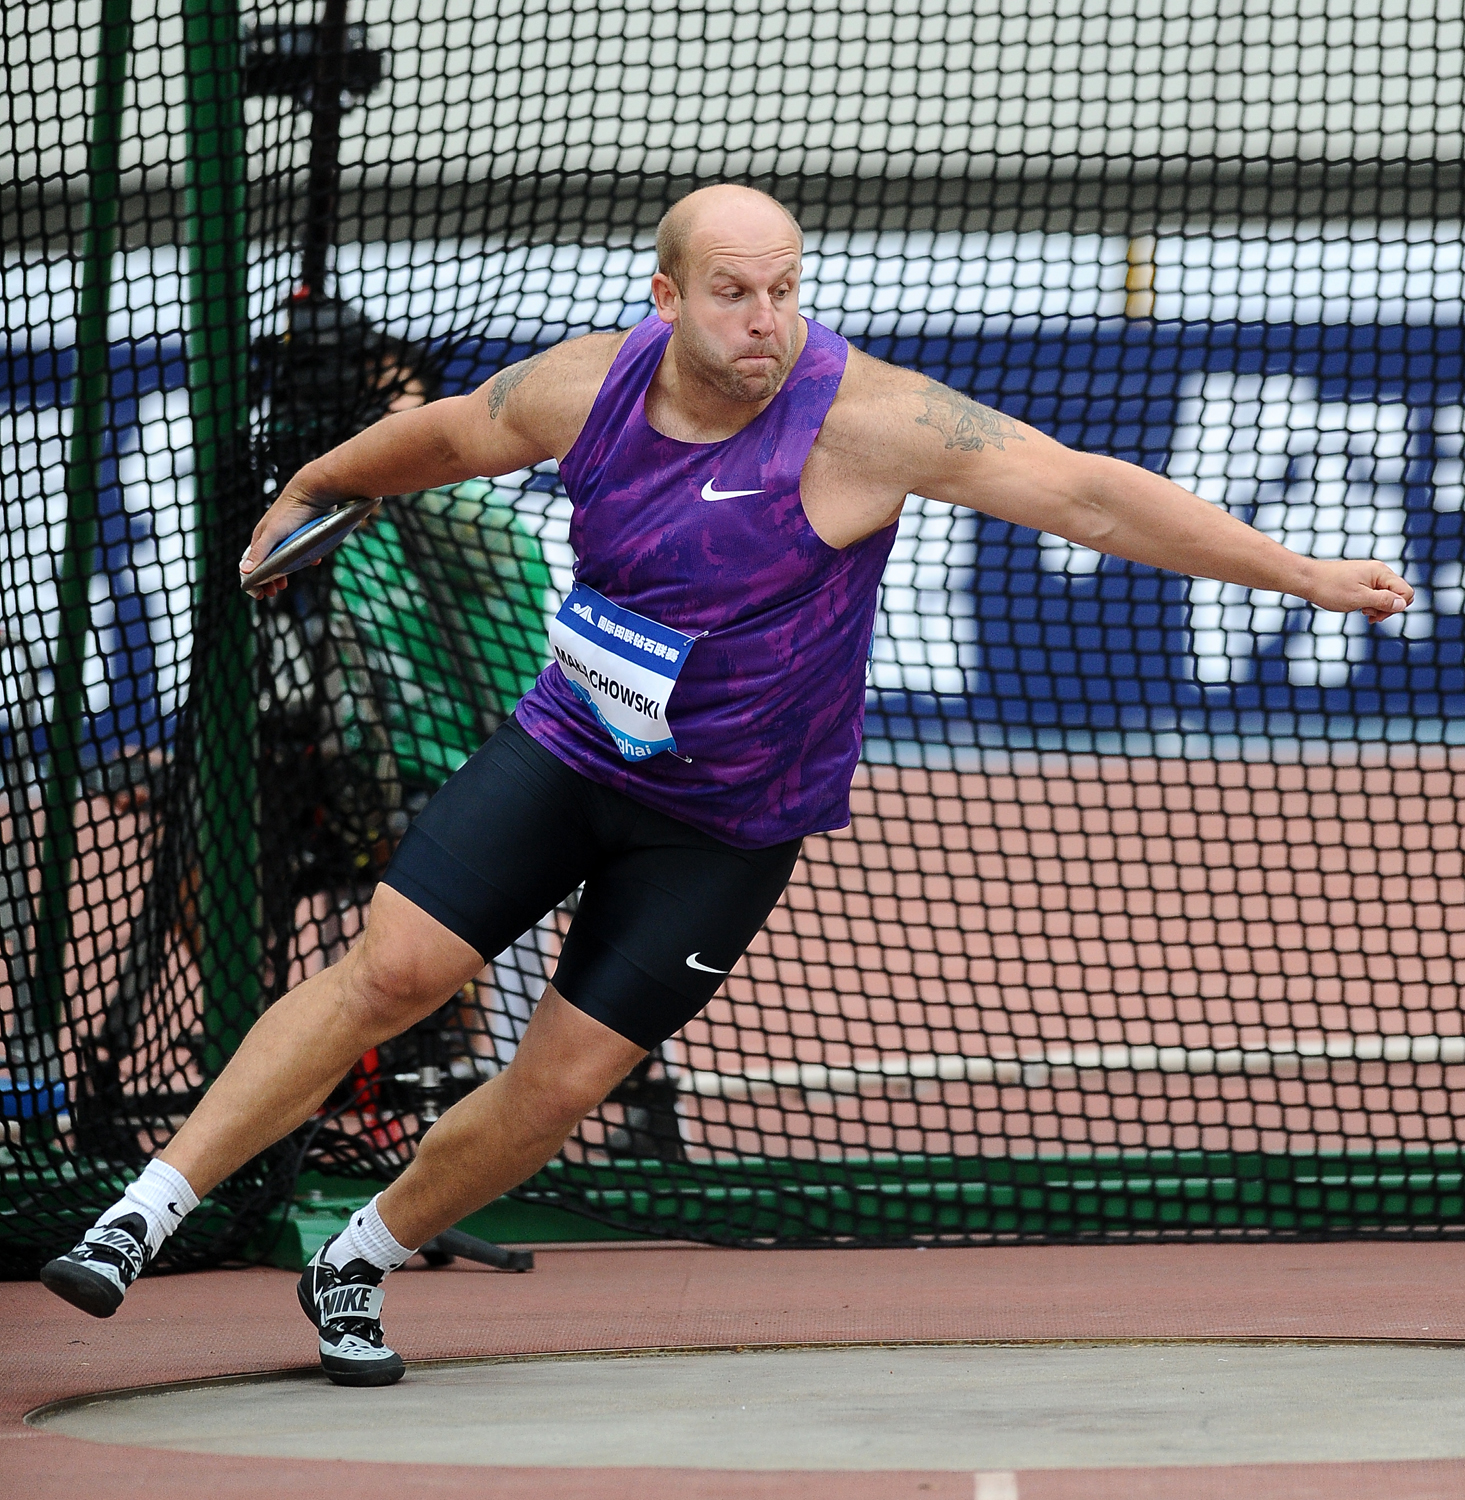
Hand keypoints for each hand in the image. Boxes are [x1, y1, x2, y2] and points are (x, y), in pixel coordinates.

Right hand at [238, 483, 338, 599]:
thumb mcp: (274, 533)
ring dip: (283, 572)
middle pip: (265, 561)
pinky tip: (312, 562)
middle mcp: (272, 535)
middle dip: (267, 579)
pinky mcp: (304, 530)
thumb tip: (244, 572)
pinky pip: (302, 548)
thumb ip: (261, 552)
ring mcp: (288, 533)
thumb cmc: (292, 509)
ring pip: (283, 556)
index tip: (258, 594)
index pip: (249, 562)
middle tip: (273, 592)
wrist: (315, 489)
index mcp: (261, 537)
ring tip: (285, 583)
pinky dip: (304, 558)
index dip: (251, 580)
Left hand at [1302, 558, 1413, 623]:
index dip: (1396, 607)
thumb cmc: (1330, 588)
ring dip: (1377, 607)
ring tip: (1360, 610)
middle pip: (1398, 594)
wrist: (1307, 579)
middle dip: (1387, 608)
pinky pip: (1375, 593)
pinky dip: (1369, 603)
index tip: (1376, 614)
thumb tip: (1402, 604)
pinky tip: (1358, 607)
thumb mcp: (1359, 599)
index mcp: (1381, 573)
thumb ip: (1383, 601)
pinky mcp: (1361, 580)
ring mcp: (1370, 575)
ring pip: (1386, 595)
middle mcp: (1379, 571)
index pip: (1406, 592)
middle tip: (1367, 614)